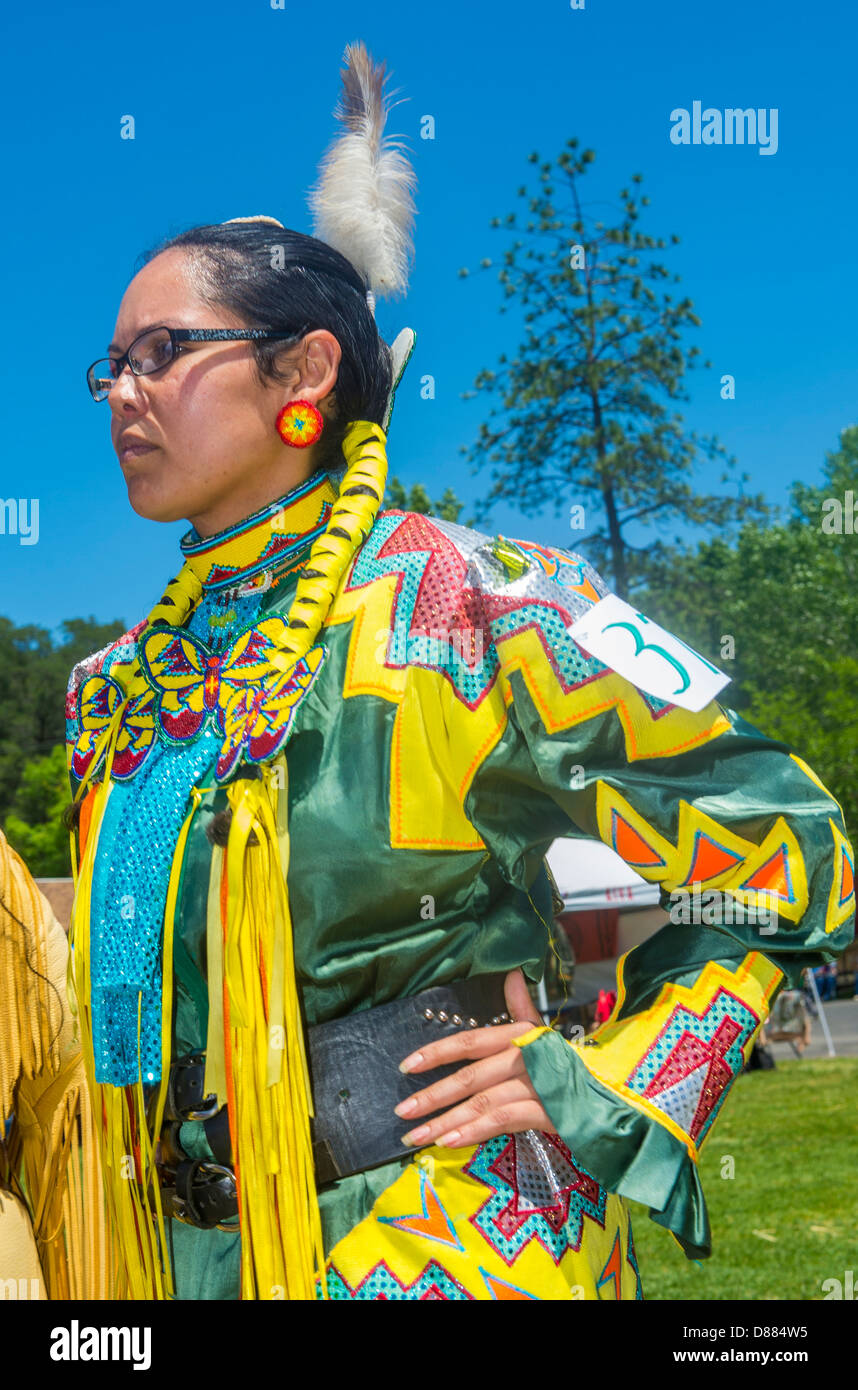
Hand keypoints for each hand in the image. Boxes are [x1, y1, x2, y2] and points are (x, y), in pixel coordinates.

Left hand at [394, 968, 556, 1149]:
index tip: (406, 1065)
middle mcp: (527, 1057)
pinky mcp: (548, 1112)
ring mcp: (538, 1085)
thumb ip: (522, 1007)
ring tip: (416, 1136)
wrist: (615, 1093)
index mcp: (522, 1035)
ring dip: (446, 1121)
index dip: (436, 1052)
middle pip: (470, 1076)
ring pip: (482, 1102)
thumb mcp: (546, 1033)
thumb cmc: (571, 1064)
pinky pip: (504, 1121)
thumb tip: (512, 973)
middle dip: (432, 1095)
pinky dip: (475, 1132)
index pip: (470, 1041)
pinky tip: (450, 1142)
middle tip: (401, 1110)